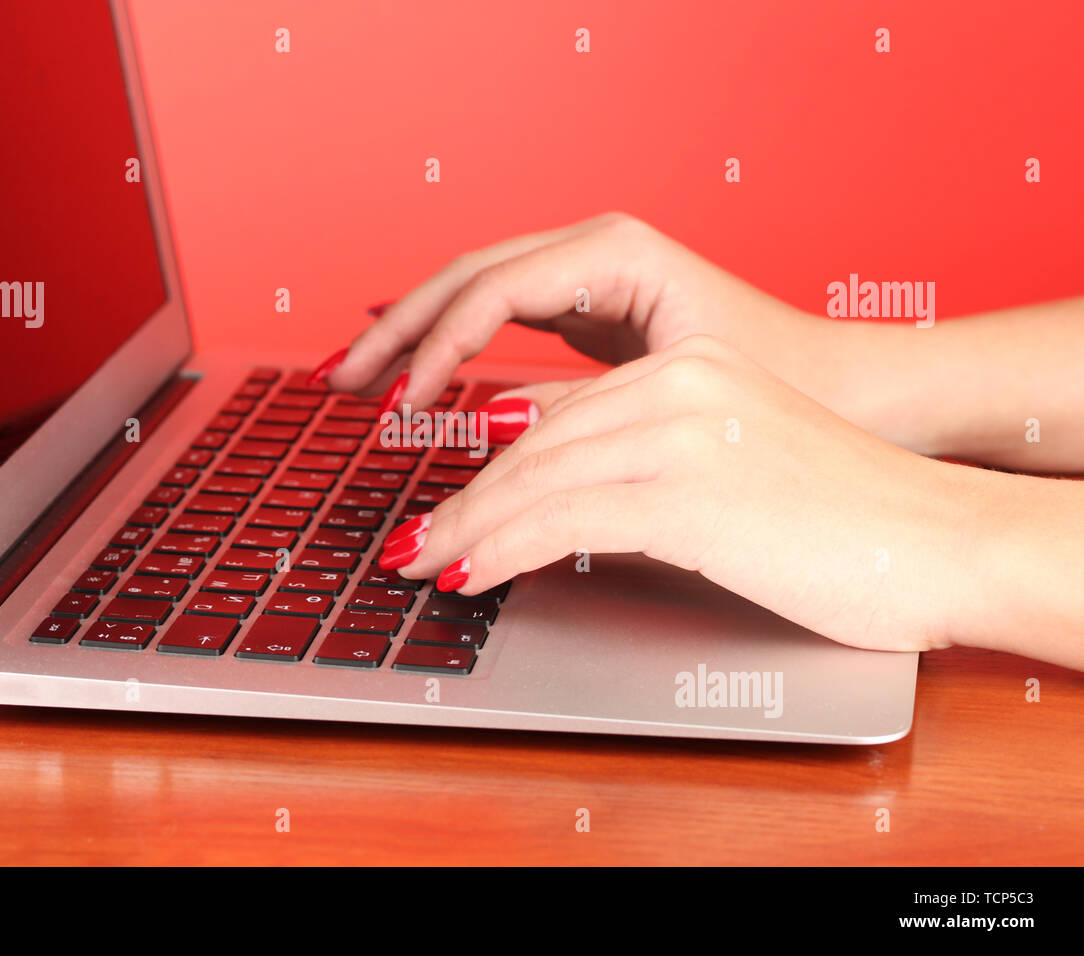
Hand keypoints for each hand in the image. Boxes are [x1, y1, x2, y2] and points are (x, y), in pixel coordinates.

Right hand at [314, 212, 842, 411]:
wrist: (862, 390)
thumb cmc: (791, 385)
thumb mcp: (671, 396)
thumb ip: (571, 407)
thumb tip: (481, 424)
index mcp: (613, 252)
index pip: (490, 292)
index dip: (432, 350)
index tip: (399, 408)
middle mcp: (597, 251)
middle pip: (466, 278)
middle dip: (398, 331)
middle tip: (340, 381)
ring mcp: (593, 277)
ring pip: (477, 293)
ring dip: (414, 335)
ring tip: (358, 374)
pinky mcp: (596, 311)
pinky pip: (503, 316)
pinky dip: (454, 342)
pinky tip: (420, 361)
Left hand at [382, 335, 989, 654]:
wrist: (938, 539)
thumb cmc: (841, 516)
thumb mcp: (729, 464)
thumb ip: (641, 458)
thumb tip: (552, 485)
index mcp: (685, 367)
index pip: (556, 415)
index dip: (488, 464)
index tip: (446, 503)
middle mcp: (677, 383)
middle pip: (530, 443)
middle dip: (459, 500)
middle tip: (410, 542)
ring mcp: (683, 431)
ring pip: (533, 477)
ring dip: (464, 528)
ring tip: (420, 567)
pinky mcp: (690, 491)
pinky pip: (563, 519)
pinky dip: (504, 550)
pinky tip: (471, 576)